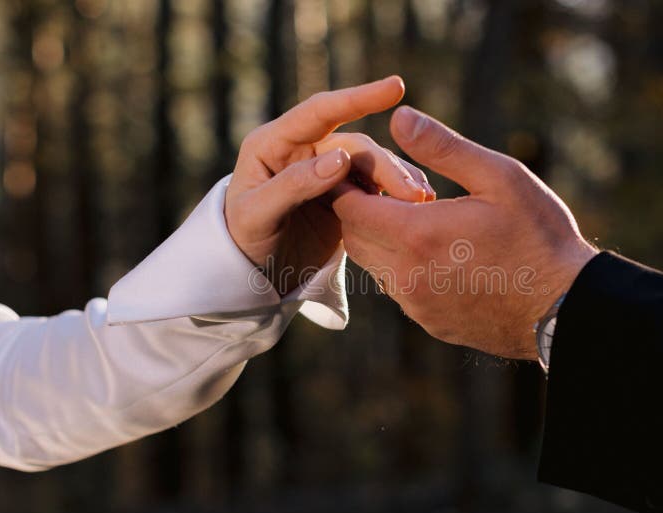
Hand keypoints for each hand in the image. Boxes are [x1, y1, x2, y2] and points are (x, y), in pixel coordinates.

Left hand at [225, 77, 433, 293]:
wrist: (249, 274)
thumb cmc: (241, 240)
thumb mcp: (256, 214)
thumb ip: (293, 184)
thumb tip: (341, 158)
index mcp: (274, 142)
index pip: (320, 111)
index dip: (359, 98)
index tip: (396, 88)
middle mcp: (303, 150)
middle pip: (354, 146)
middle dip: (386, 166)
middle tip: (413, 194)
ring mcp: (325, 172)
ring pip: (370, 166)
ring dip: (397, 180)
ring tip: (420, 201)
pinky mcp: (343, 197)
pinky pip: (374, 188)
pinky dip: (395, 195)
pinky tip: (416, 206)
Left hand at [332, 106, 596, 358]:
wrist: (565, 308)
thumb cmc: (539, 236)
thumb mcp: (499, 177)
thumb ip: (444, 147)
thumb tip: (398, 117)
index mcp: (417, 235)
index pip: (349, 206)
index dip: (348, 182)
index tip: (364, 166)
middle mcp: (406, 276)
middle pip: (353, 236)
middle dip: (361, 208)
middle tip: (385, 185)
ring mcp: (416, 304)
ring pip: (373, 263)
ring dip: (382, 237)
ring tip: (414, 214)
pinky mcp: (429, 322)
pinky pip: (398, 288)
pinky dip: (402, 265)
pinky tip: (436, 250)